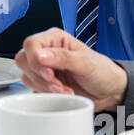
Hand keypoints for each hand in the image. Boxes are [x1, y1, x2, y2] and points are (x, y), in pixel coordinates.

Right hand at [13, 27, 127, 110]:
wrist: (109, 91)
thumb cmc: (103, 72)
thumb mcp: (87, 63)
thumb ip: (64, 57)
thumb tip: (41, 55)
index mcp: (56, 39)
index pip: (31, 44)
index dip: (35, 60)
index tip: (50, 73)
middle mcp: (47, 52)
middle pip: (24, 60)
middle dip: (41, 76)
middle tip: (59, 84)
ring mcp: (44, 69)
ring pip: (26, 76)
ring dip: (45, 87)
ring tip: (65, 90)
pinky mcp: (44, 84)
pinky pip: (32, 89)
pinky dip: (45, 95)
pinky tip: (61, 95)